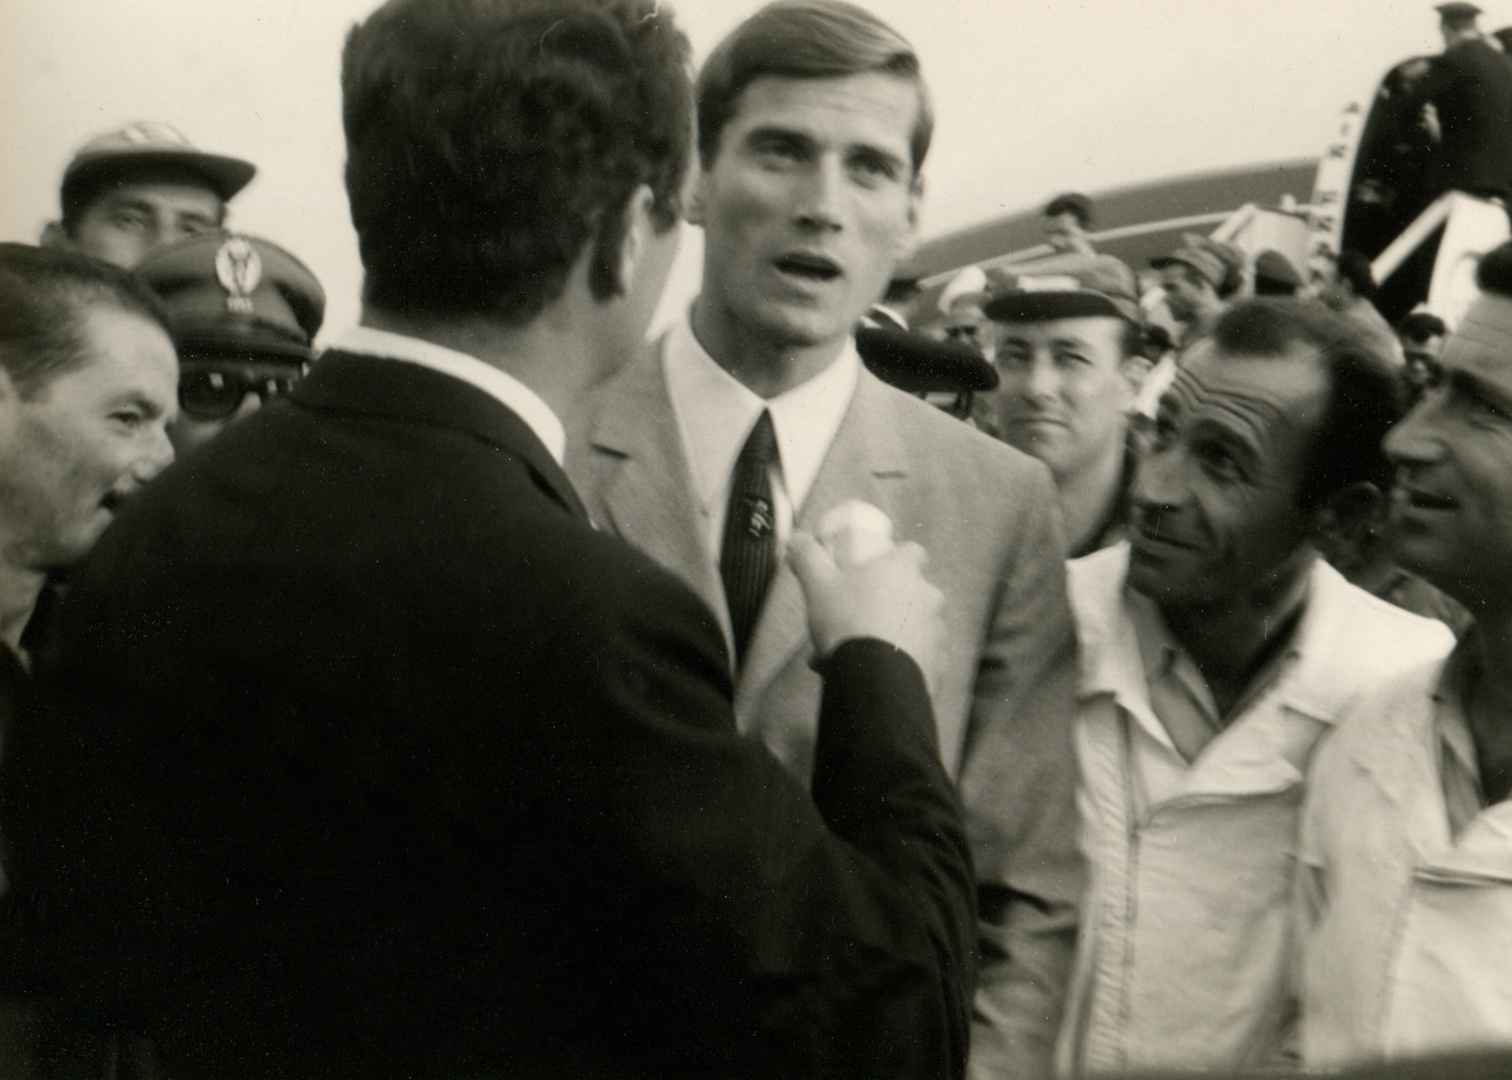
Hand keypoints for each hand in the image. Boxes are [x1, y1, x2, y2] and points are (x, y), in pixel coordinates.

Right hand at [789, 531, 942, 684]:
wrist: (872, 678)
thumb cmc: (847, 622)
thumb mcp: (818, 585)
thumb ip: (808, 557)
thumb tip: (796, 539)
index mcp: (903, 571)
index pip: (912, 552)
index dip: (896, 559)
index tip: (877, 571)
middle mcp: (927, 597)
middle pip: (910, 593)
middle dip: (885, 606)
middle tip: (853, 622)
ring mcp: (936, 631)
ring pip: (911, 628)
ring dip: (888, 637)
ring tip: (855, 655)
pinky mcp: (938, 662)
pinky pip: (919, 658)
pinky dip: (899, 663)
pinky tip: (873, 673)